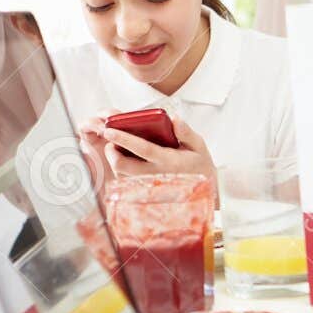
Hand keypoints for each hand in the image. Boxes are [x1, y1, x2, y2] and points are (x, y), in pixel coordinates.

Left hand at [81, 112, 216, 183]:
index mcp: (169, 161)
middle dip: (111, 152)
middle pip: (123, 167)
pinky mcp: (144, 193)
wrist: (202, 193)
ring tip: (115, 148)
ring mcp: (148, 187)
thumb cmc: (199, 165)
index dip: (124, 139)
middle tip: (110, 139)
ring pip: (121, 176)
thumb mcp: (199, 146)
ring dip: (114, 160)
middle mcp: (155, 176)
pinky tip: (124, 159)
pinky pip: (125, 182)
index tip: (110, 130)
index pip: (142, 149)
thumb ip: (186, 133)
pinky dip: (120, 170)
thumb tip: (174, 119)